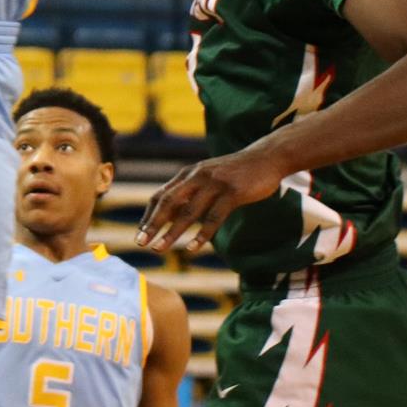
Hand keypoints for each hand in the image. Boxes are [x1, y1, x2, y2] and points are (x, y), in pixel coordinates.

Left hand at [136, 151, 284, 252]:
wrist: (266, 157)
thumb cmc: (235, 172)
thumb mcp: (208, 178)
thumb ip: (190, 193)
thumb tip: (170, 217)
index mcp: (189, 174)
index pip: (161, 195)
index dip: (149, 215)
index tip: (140, 234)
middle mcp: (197, 176)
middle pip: (169, 202)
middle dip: (153, 224)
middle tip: (140, 242)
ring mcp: (215, 184)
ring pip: (188, 212)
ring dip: (171, 232)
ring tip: (159, 249)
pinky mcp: (232, 192)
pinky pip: (213, 217)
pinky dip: (202, 234)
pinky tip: (192, 248)